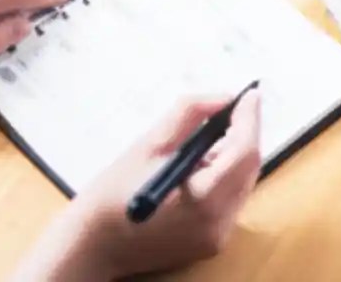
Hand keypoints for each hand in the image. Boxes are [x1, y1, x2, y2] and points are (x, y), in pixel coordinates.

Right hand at [17, 93, 262, 280]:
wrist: (91, 245)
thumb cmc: (111, 196)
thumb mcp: (148, 145)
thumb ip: (189, 115)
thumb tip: (223, 98)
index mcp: (203, 200)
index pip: (244, 152)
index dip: (249, 119)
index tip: (249, 94)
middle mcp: (218, 224)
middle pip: (248, 168)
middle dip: (244, 134)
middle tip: (232, 108)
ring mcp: (217, 236)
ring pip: (242, 183)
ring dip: (235, 154)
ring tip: (215, 133)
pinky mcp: (212, 241)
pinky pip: (230, 199)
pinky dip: (225, 175)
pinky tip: (205, 163)